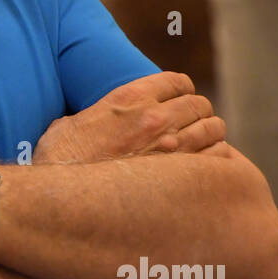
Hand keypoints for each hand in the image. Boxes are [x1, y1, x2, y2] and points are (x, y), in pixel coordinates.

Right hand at [33, 71, 225, 165]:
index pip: (177, 81)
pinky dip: (216, 159)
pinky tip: (205, 168)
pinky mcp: (181, 177)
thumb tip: (79, 124)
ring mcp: (172, 148)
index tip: (180, 100)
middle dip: (198, 113)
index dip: (182, 90)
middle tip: (191, 125)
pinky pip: (219, 157)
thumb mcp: (65, 127)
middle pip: (200, 104)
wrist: (64, 197)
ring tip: (203, 145)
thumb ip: (84, 118)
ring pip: (214, 128)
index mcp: (129, 98)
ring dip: (211, 135)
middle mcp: (156, 118)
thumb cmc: (59, 163)